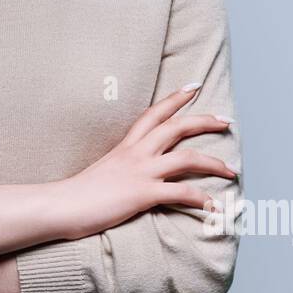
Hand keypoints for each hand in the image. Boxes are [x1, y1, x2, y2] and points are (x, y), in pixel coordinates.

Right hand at [58, 85, 235, 239]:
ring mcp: (140, 172)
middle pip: (177, 127)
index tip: (194, 86)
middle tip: (227, 120)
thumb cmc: (78, 193)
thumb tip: (129, 173)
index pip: (154, 113)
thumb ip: (120, 167)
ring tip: (232, 170)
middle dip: (205, 121)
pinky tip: (214, 206)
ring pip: (187, 158)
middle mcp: (136, 153)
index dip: (175, 98)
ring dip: (214, 163)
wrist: (60, 205)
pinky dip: (202, 199)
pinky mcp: (142, 194)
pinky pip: (181, 193)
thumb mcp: (102, 171)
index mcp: (125, 146)